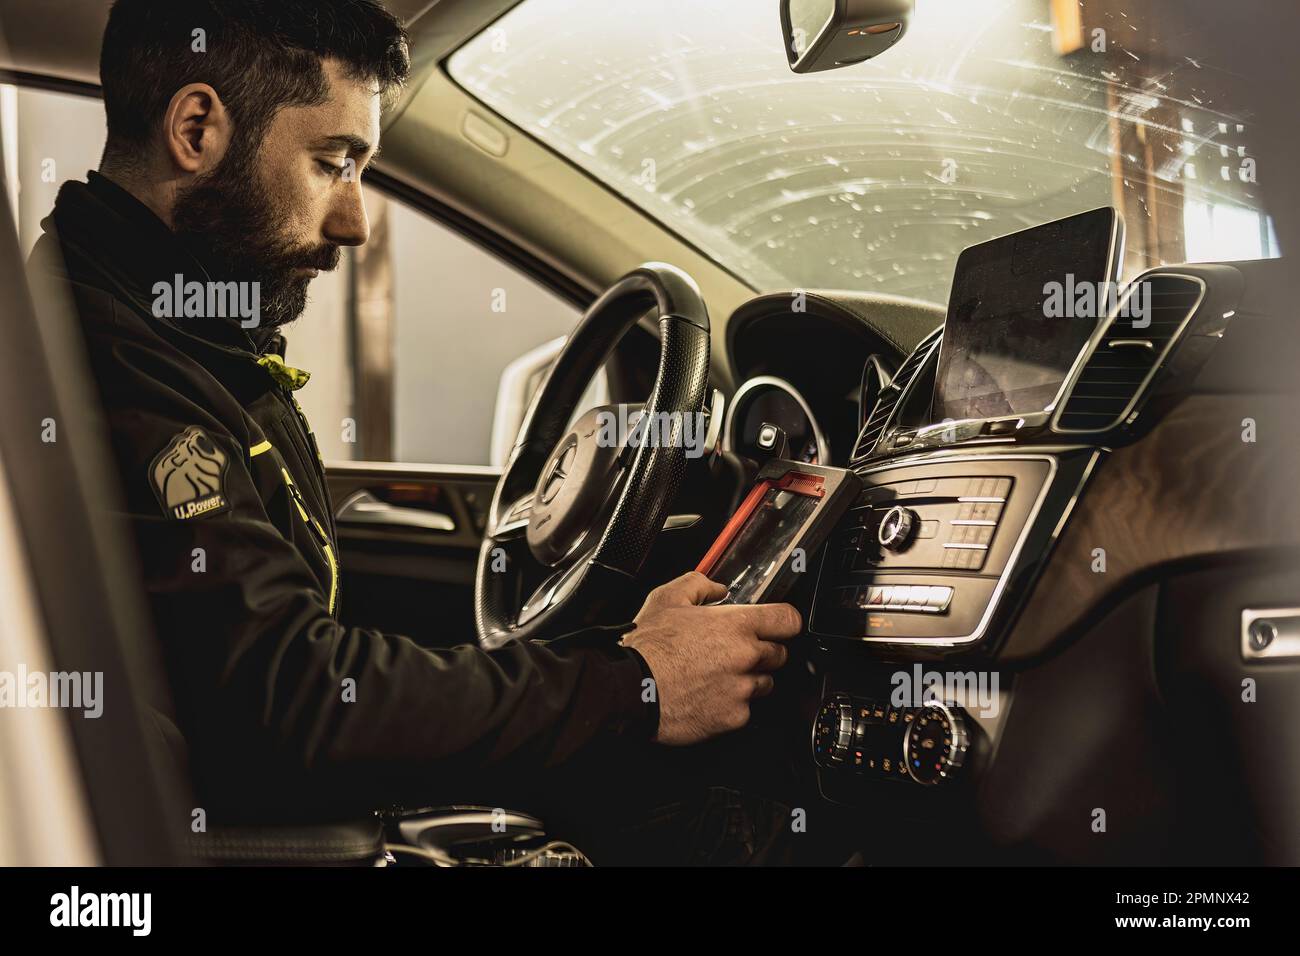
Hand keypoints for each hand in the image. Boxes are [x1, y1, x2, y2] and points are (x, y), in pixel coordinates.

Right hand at [621, 571, 800, 745]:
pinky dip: (731, 705)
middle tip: (733, 653)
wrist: (631, 689)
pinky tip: (709, 696)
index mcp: (737, 625)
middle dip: (762, 652)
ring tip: (717, 676)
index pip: (788, 620)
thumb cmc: (649, 647)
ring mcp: (742, 689)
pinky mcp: (734, 717)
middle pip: (780, 654)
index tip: (778, 627)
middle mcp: (746, 656)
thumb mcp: (668, 598)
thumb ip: (700, 584)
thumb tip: (717, 588)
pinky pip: (745, 710)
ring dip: (748, 680)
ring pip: (764, 684)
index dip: (784, 622)